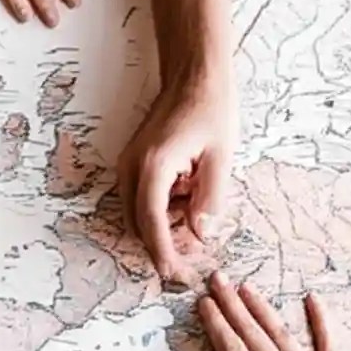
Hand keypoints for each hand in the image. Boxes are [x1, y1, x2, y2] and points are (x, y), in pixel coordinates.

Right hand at [118, 72, 237, 285]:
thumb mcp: (222, 156)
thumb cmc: (211, 109)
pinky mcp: (133, 163)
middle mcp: (132, 166)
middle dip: (161, 243)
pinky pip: (142, 198)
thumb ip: (210, 199)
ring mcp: (128, 164)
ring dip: (163, 223)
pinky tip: (187, 189)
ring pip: (137, 213)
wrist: (193, 76)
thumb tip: (200, 235)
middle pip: (137, 223)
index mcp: (154, 166)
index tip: (172, 275)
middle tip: (192, 256)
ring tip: (197, 199)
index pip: (151, 222)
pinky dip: (161, 207)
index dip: (161, 252)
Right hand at [178, 273, 350, 350]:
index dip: (215, 323)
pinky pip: (330, 348)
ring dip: (263, 309)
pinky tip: (313, 300)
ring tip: (248, 288)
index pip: (230, 349)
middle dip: (233, 305)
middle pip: (253, 335)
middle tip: (218, 279)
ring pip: (284, 336)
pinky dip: (322, 322)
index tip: (203, 301)